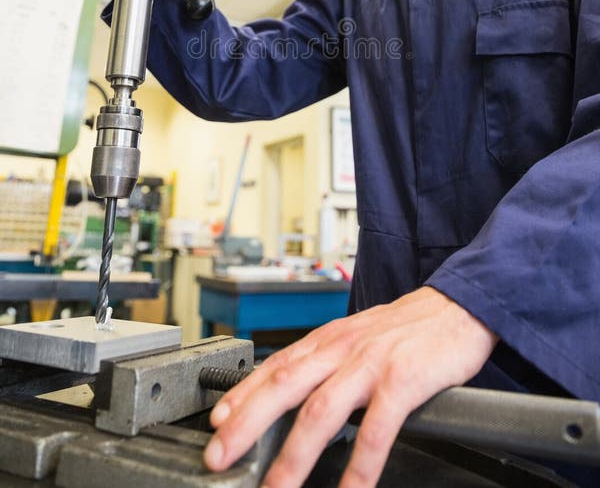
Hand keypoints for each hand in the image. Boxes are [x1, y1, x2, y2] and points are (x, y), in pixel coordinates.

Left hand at [203, 286, 497, 486]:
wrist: (458, 305)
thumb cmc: (407, 328)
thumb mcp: (358, 336)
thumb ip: (326, 362)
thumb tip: (293, 394)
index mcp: (329, 339)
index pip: (275, 367)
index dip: (241, 396)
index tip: (215, 424)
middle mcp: (343, 348)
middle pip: (284, 387)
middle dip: (246, 424)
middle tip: (219, 456)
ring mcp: (372, 364)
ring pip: (321, 412)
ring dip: (293, 457)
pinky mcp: (403, 381)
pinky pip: (376, 430)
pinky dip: (360, 465)